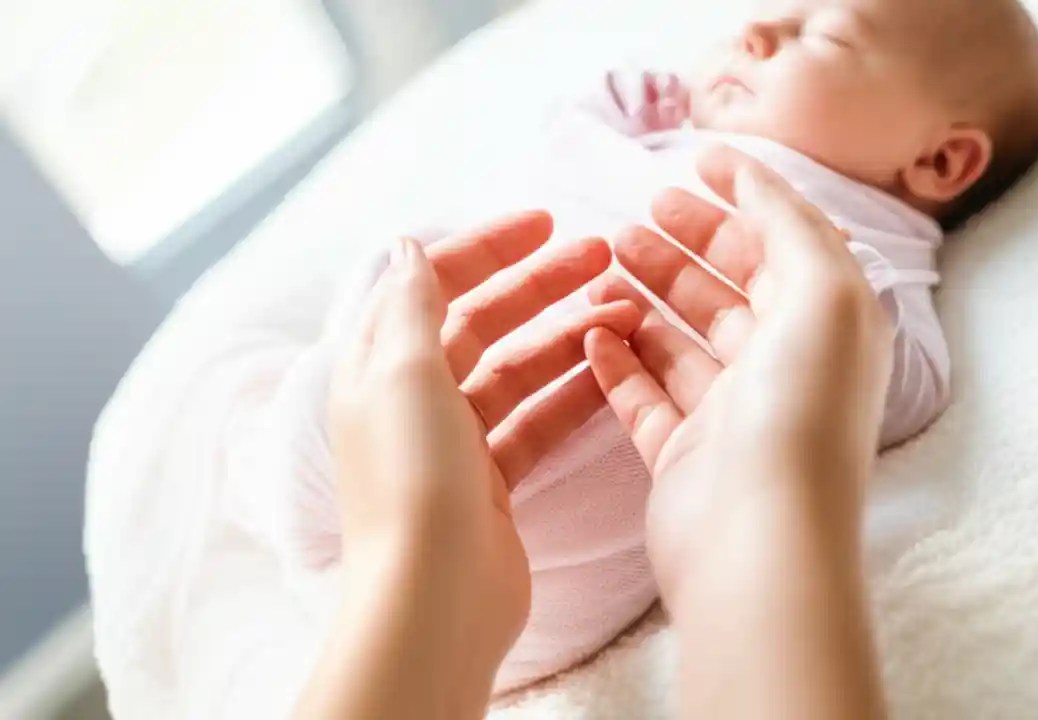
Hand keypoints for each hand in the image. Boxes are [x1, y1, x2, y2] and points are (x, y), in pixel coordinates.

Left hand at [328, 213, 636, 675]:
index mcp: (377, 364)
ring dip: (567, 339)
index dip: (486, 246)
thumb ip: (411, 303)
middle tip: (602, 256)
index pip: (430, 283)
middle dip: (540, 285)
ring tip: (625, 312)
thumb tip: (409, 247)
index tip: (546, 221)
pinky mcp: (492, 482)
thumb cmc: (413, 479)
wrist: (434, 598)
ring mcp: (454, 442)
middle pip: (481, 322)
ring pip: (517, 371)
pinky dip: (572, 394)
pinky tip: (615, 370)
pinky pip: (537, 421)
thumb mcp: (404, 373)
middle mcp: (412, 398)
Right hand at [585, 147, 894, 608]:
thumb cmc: (800, 411)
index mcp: (829, 329)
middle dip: (686, 247)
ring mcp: (731, 415)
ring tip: (606, 262)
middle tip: (635, 218)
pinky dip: (618, 361)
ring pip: (683, 340)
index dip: (746, 199)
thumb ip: (792, 226)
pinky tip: (593, 329)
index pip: (787, 246)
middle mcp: (785, 368)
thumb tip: (757, 183)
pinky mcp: (683, 455)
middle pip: (731, 290)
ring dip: (647, 297)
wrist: (759, 539)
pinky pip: (645, 396)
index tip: (695, 161)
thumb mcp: (823, 293)